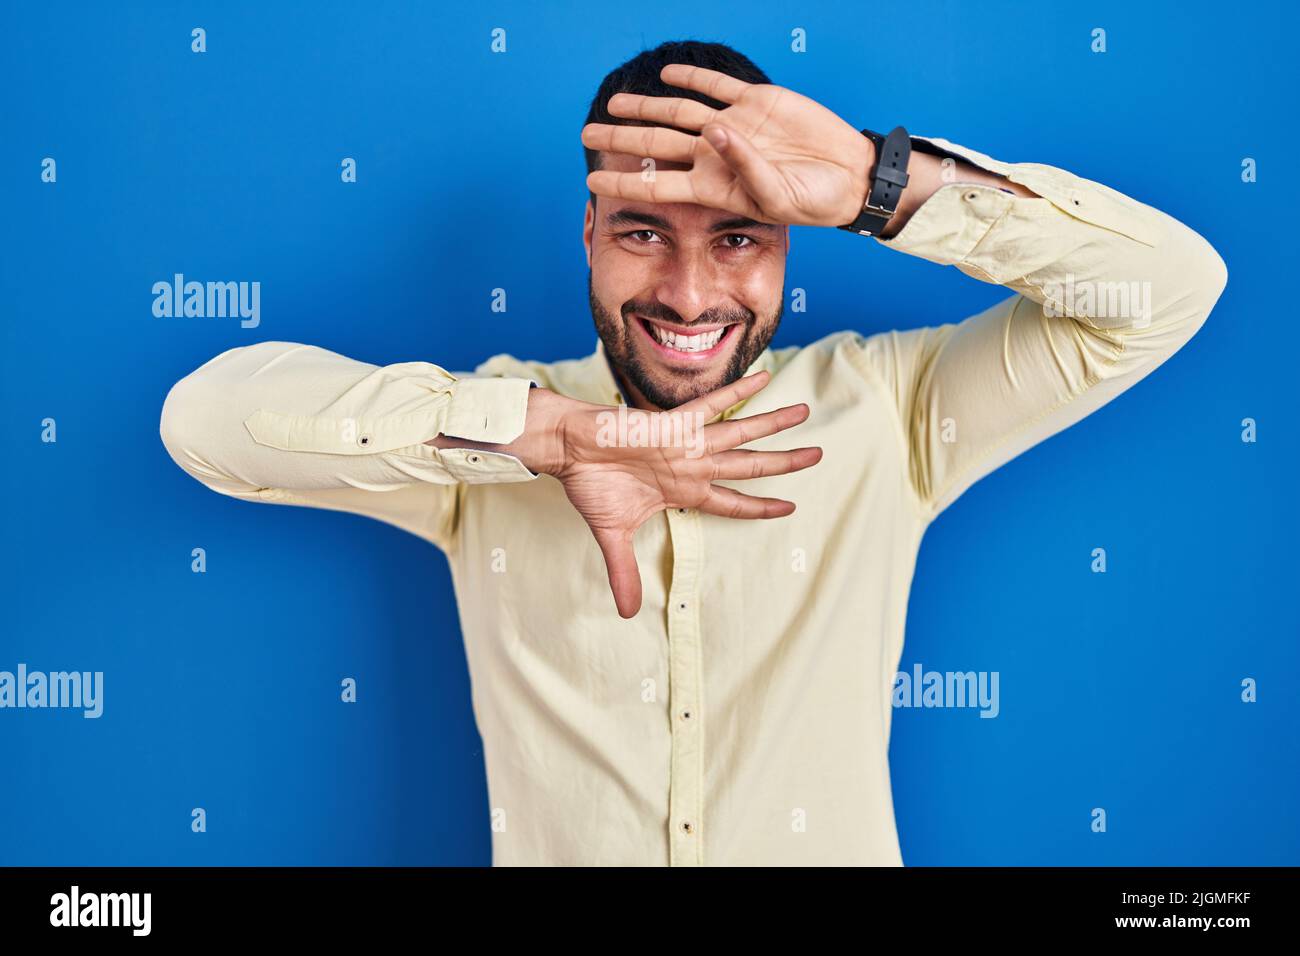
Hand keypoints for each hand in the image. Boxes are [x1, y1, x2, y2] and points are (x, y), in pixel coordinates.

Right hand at [548, 371, 819, 617]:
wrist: (570, 450)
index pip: (733, 503)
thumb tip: (626, 613)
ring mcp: (688, 443)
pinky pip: (714, 404)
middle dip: (785, 462)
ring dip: (774, 425)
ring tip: (805, 412)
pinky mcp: (675, 424)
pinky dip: (738, 390)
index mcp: (685, 492)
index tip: (789, 508)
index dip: (761, 507)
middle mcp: (694, 466)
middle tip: (819, 455)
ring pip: (741, 434)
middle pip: (750, 466)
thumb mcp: (611, 534)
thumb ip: (624, 571)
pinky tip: (764, 377)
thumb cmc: (590, 484)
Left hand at [581, 64, 874, 227]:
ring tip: (614, 103)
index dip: (624, 180)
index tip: (591, 180)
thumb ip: (743, 166)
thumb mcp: (777, 196)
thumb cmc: (814, 201)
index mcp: (714, 186)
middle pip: (657, 142)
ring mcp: (733, 126)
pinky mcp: (756, 102)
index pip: (658, 182)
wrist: (849, 177)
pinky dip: (692, 77)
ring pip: (678, 111)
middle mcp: (715, 155)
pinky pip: (715, 86)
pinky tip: (667, 74)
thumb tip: (714, 130)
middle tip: (586, 134)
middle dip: (621, 138)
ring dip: (646, 106)